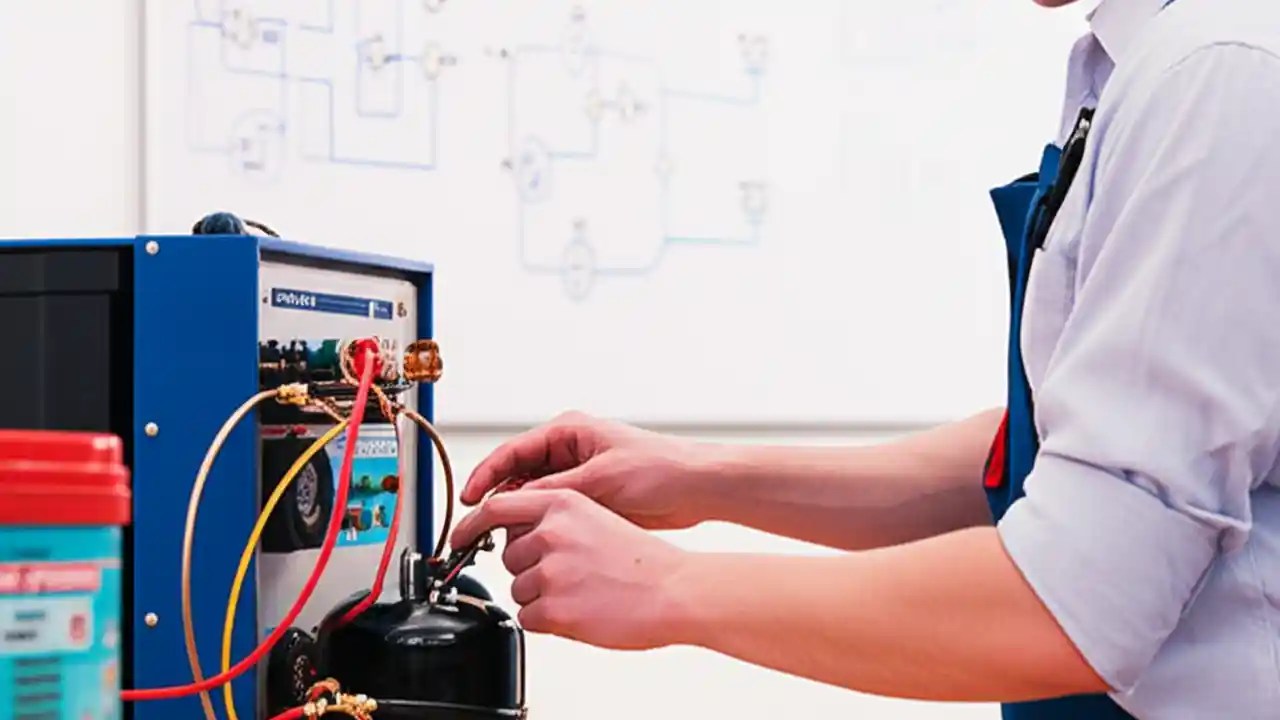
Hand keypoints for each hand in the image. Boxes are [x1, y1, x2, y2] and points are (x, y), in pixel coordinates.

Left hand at [452, 489, 690, 649]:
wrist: (674, 590)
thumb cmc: (644, 560)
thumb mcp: (597, 517)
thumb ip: (555, 520)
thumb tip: (521, 535)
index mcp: (562, 503)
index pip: (496, 508)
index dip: (469, 525)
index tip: (457, 538)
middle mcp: (551, 532)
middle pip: (510, 557)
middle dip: (531, 570)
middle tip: (571, 575)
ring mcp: (550, 569)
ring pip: (520, 590)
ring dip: (543, 597)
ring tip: (583, 592)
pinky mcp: (553, 606)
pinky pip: (529, 618)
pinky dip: (549, 621)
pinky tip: (582, 610)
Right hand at [461, 411, 717, 529]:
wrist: (695, 488)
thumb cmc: (659, 468)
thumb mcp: (599, 478)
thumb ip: (554, 489)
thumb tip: (516, 502)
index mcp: (569, 431)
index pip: (512, 451)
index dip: (485, 475)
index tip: (468, 497)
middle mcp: (570, 450)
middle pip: (517, 474)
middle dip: (498, 498)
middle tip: (479, 524)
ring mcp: (578, 474)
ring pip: (533, 495)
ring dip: (519, 514)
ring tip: (503, 536)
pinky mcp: (589, 497)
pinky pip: (552, 510)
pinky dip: (539, 524)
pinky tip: (532, 540)